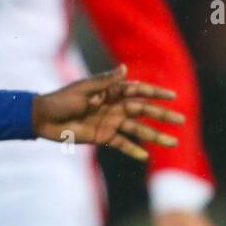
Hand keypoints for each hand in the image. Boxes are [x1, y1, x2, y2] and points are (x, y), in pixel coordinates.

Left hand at [32, 65, 183, 160]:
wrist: (43, 119)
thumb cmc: (61, 100)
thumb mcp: (83, 89)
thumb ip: (105, 82)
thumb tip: (125, 68)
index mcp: (111, 91)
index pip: (138, 91)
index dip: (156, 93)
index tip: (173, 96)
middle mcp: (114, 106)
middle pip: (144, 111)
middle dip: (162, 116)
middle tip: (182, 120)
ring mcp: (110, 122)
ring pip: (137, 129)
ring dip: (155, 136)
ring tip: (173, 142)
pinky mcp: (102, 137)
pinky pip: (122, 144)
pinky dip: (133, 150)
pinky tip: (146, 156)